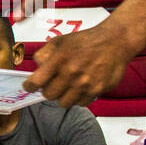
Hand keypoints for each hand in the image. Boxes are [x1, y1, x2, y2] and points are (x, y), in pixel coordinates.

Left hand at [25, 22, 141, 106]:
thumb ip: (43, 54)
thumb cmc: (86, 40)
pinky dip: (79, 98)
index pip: (35, 82)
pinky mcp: (97, 90)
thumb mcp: (60, 41)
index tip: (30, 86)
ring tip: (68, 87)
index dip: (29, 86)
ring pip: (64, 103)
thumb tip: (36, 69)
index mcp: (58, 60)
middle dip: (48, 90)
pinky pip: (81, 103)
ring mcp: (85, 83)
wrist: (115, 40)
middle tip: (53, 84)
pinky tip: (81, 88)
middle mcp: (71, 73)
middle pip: (48, 95)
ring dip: (63, 96)